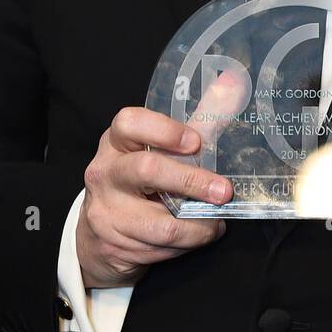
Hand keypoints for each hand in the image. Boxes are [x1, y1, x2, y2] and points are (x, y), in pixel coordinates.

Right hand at [76, 71, 246, 286]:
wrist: (97, 235)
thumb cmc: (138, 182)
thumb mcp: (159, 148)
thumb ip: (197, 120)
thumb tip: (233, 83)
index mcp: (116, 142)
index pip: (129, 123)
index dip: (164, 129)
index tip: (195, 142)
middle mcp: (105, 173)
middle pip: (147, 170)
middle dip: (192, 182)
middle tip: (224, 191)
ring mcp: (106, 211)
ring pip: (160, 224)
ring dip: (198, 227)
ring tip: (216, 222)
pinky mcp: (114, 244)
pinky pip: (161, 248)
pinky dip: (186, 245)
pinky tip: (196, 236)